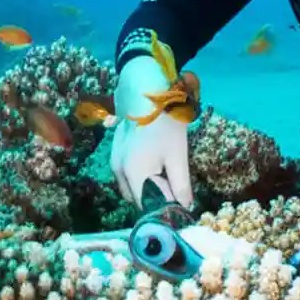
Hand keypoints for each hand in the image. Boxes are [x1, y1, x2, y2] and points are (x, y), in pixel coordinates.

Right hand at [110, 56, 193, 207]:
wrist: (146, 90)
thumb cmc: (165, 123)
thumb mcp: (178, 155)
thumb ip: (180, 185)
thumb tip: (185, 208)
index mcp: (134, 175)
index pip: (147, 207)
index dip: (164, 209)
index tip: (180, 205)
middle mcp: (119, 172)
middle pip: (139, 198)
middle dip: (157, 198)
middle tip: (177, 185)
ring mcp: (115, 162)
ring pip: (133, 187)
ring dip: (149, 186)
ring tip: (167, 170)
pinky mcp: (116, 153)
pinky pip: (130, 175)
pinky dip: (142, 175)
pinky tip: (156, 161)